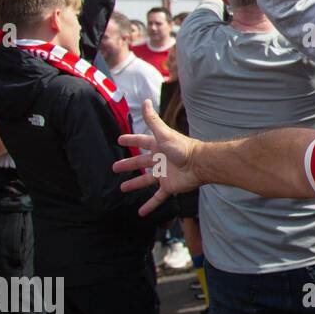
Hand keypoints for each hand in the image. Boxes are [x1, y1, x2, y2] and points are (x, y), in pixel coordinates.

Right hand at [112, 100, 201, 216]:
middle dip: (128, 164)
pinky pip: (158, 197)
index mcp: (158, 146)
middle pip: (141, 162)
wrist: (200, 164)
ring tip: (122, 188)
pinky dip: (150, 205)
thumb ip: (153, 120)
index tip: (120, 139)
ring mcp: (164, 174)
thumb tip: (146, 101)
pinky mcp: (169, 187)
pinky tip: (141, 212)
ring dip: (135, 184)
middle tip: (114, 167)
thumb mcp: (164, 134)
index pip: (141, 141)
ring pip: (146, 180)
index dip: (131, 140)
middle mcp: (160, 160)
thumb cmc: (182, 148)